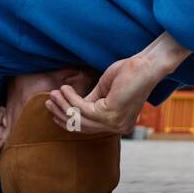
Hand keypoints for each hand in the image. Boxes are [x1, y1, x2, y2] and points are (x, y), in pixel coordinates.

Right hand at [46, 33, 189, 135]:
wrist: (146, 64)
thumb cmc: (129, 73)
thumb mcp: (104, 91)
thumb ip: (90, 103)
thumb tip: (70, 110)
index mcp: (118, 124)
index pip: (88, 127)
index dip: (68, 120)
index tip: (53, 110)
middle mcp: (117, 128)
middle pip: (81, 125)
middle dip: (61, 113)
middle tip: (48, 102)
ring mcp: (114, 123)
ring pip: (79, 117)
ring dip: (63, 105)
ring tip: (54, 94)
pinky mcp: (110, 114)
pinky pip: (82, 108)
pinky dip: (71, 98)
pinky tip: (65, 89)